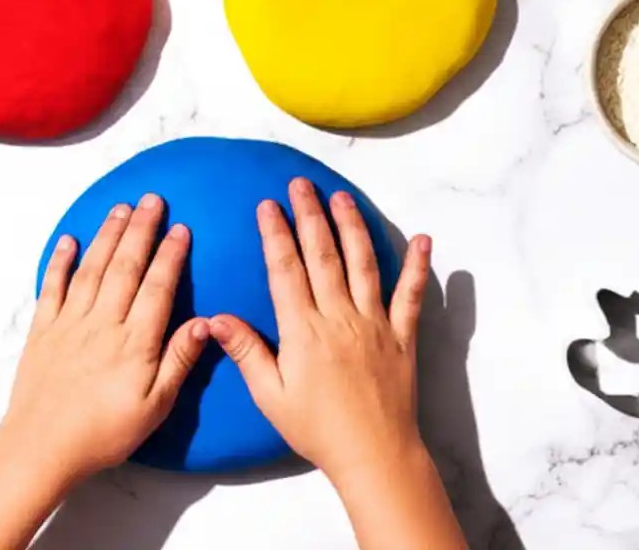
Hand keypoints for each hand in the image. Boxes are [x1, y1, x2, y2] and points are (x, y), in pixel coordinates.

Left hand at [2, 194, 208, 482]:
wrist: (42, 448)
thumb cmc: (104, 433)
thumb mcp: (154, 407)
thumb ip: (178, 361)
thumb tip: (206, 323)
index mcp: (135, 342)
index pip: (157, 287)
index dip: (170, 255)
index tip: (181, 227)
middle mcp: (103, 324)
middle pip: (125, 267)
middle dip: (141, 229)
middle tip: (152, 199)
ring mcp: (69, 324)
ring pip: (92, 268)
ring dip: (108, 235)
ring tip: (121, 208)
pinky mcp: (42, 331)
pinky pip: (52, 287)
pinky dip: (60, 261)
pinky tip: (69, 239)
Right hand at [209, 178, 429, 482]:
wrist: (373, 454)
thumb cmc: (317, 429)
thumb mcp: (270, 395)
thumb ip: (246, 352)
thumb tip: (216, 318)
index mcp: (303, 330)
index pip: (286, 270)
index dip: (276, 234)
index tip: (268, 205)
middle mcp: (339, 318)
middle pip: (323, 255)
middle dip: (310, 215)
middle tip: (301, 184)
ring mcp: (374, 324)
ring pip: (363, 264)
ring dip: (352, 226)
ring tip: (341, 197)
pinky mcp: (402, 337)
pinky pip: (411, 296)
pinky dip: (418, 267)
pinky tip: (423, 240)